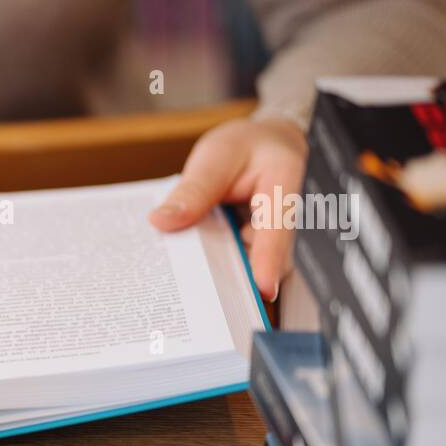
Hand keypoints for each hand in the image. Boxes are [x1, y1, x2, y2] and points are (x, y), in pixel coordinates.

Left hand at [148, 116, 307, 301]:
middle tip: (206, 299)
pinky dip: (213, 265)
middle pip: (263, 257)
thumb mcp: (215, 157)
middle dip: (237, 279)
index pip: (277, 227)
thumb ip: (193, 190)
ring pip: (246, 264)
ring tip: (192, 289)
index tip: (264, 289)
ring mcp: (269, 237)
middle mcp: (284, 218)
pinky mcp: (253, 246)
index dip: (269, 260)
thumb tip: (161, 221)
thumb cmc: (244, 146)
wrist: (262, 145)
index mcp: (283, 184)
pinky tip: (190, 270)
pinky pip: (234, 261)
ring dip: (220, 274)